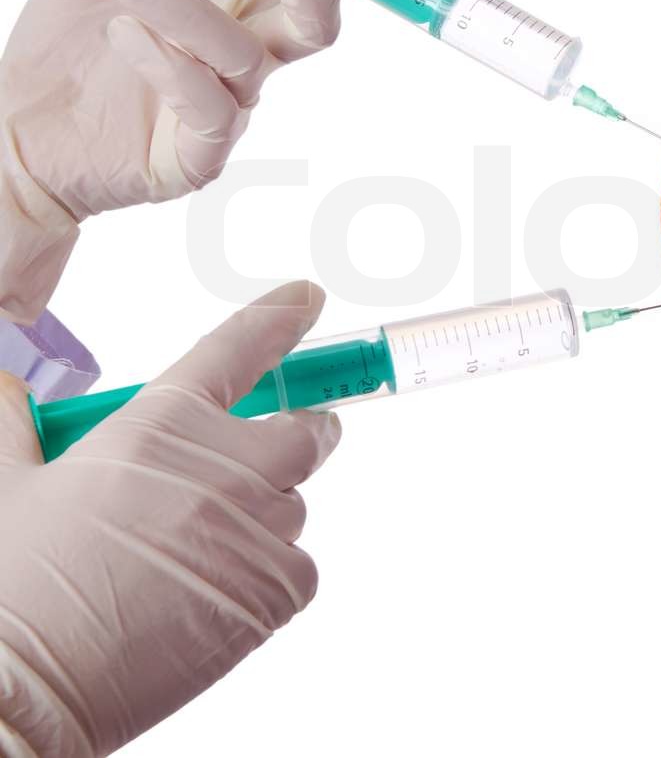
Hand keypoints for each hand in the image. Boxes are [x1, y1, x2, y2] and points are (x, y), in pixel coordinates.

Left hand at [0, 0, 408, 320]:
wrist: (14, 125)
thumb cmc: (65, 43)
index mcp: (243, 1)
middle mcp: (250, 53)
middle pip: (317, 18)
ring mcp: (230, 107)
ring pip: (242, 53)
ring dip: (182, 7)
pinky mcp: (198, 155)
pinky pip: (205, 106)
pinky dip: (167, 64)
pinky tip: (122, 35)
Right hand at [0, 282, 338, 756]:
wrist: (24, 684)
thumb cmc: (15, 583)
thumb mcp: (7, 483)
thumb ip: (20, 426)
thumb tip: (9, 388)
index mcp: (159, 425)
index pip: (237, 350)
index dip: (278, 319)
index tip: (307, 299)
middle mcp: (224, 467)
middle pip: (302, 432)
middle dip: (298, 434)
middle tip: (270, 451)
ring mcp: (258, 528)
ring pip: (293, 503)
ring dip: (264, 513)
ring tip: (197, 550)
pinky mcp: (279, 588)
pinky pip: (298, 564)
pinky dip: (268, 572)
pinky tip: (212, 592)